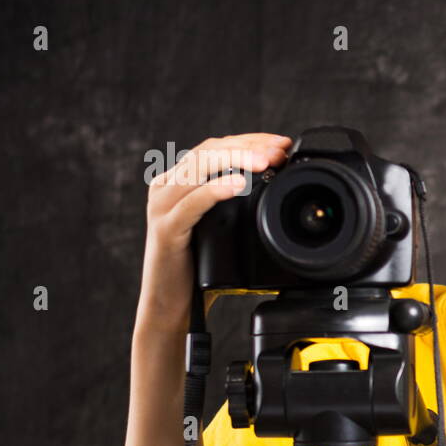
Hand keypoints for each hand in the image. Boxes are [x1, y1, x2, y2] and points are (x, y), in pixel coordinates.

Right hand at [137, 132, 290, 330]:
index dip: (251, 140)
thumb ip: (238, 203)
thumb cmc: (200, 268)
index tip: (282, 143)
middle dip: (248, 146)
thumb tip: (279, 184)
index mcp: (180, 181)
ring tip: (266, 162)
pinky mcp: (166, 229)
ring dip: (236, 160)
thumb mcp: (223, 227)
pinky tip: (238, 184)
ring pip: (199, 168)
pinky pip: (191, 202)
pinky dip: (215, 190)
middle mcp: (167, 186)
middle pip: (209, 150)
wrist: (173, 305)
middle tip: (279, 151)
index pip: (216, 146)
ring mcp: (163, 206)